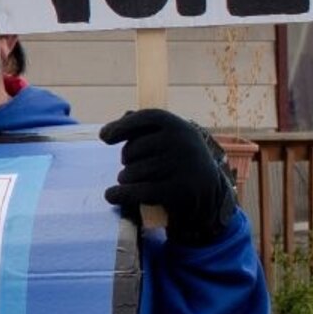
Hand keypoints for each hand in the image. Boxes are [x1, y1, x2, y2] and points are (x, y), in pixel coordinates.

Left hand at [99, 109, 236, 247]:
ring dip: (125, 178)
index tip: (103, 137)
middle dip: (126, 160)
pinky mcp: (179, 190)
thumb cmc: (178, 160)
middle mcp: (182, 142)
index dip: (122, 126)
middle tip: (130, 166)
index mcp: (179, 125)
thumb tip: (115, 125)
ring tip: (129, 180)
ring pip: (133, 172)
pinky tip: (110, 195)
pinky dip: (121, 194)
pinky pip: (139, 191)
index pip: (146, 118)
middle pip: (134, 149)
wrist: (209, 191)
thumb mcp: (169, 139)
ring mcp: (182, 166)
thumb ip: (143, 128)